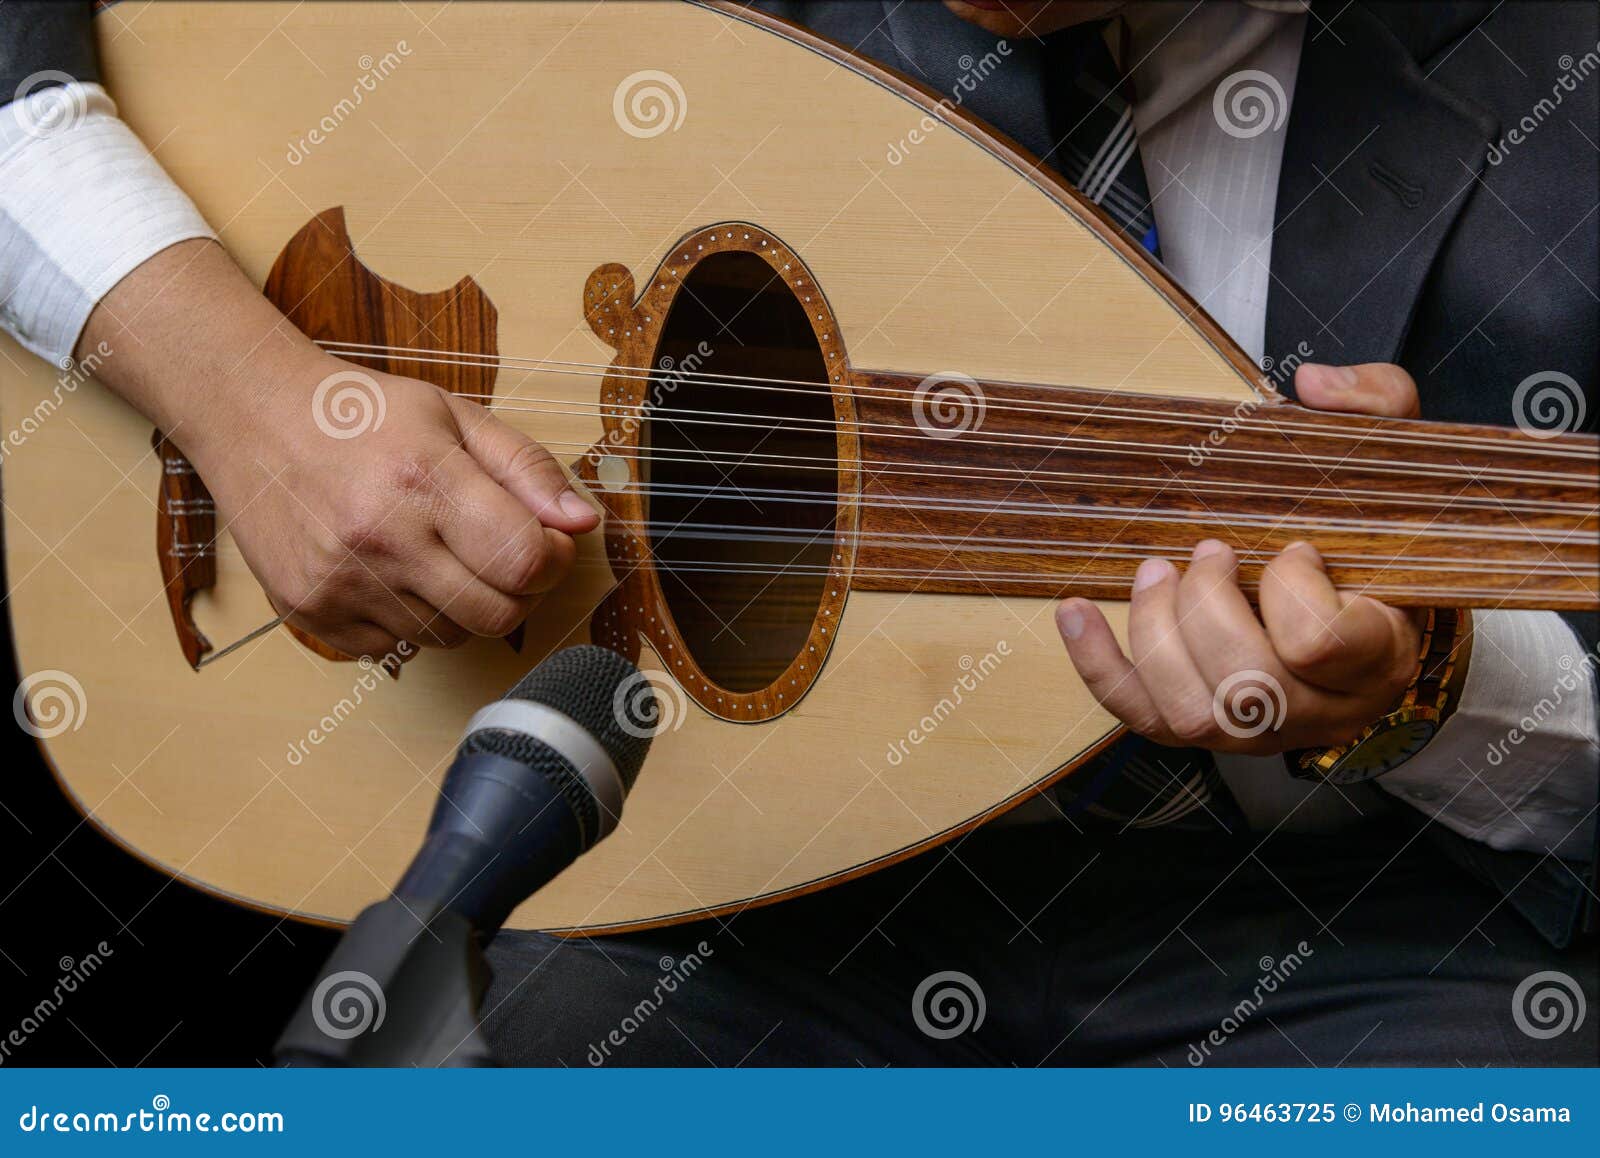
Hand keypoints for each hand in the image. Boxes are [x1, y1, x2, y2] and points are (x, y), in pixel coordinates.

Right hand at [193, 352, 598, 658]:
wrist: (251, 417)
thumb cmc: (360, 414)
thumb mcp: (454, 417)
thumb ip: (527, 469)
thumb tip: (583, 522)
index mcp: (423, 480)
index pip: (525, 562)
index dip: (554, 559)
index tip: (547, 540)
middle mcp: (379, 539)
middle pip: (497, 615)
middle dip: (518, 590)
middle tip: (501, 553)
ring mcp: (340, 584)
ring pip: (450, 638)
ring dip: (464, 606)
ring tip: (438, 553)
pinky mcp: (310, 613)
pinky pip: (395, 649)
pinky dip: (411, 620)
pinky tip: (394, 571)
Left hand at [1053, 362, 1424, 754]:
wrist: (1372, 634)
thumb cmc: (1377, 551)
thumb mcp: (1398, 468)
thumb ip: (1374, 410)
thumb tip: (1312, 386)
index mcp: (1375, 654)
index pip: (1319, 643)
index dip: (1292, 587)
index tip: (1295, 547)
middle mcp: (1319, 708)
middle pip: (1245, 682)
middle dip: (1207, 605)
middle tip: (1207, 551)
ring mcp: (1258, 730)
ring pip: (1191, 711)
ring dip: (1156, 630)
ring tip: (1154, 572)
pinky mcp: (1203, 730)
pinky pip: (1139, 716)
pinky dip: (1098, 664)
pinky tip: (1076, 611)